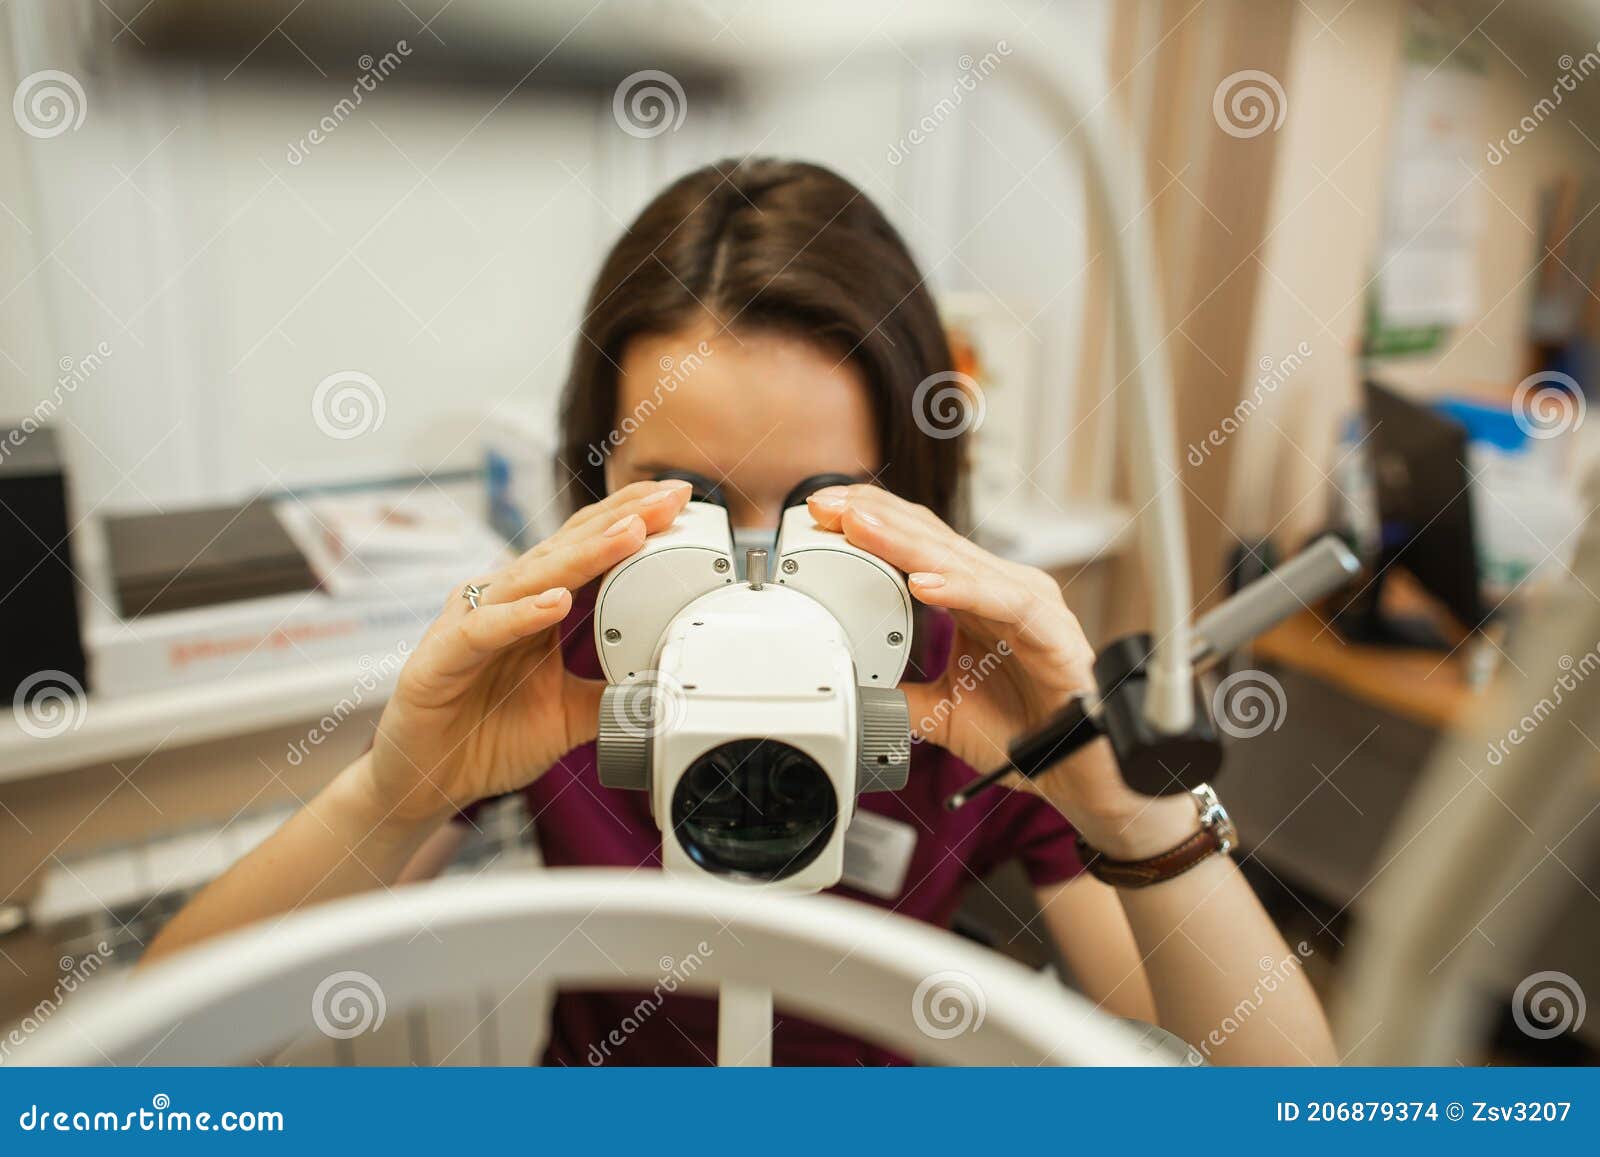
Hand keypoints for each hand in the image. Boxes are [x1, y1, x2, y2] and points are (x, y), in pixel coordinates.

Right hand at [360, 479, 694, 824]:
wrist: (427, 780)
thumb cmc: (486, 736)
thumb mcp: (570, 714)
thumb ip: (613, 694)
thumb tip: (664, 683)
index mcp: (533, 605)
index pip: (587, 549)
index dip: (631, 522)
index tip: (679, 504)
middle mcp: (502, 602)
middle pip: (567, 547)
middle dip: (622, 519)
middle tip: (668, 498)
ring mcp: (470, 623)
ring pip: (531, 578)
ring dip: (583, 555)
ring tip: (630, 534)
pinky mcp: (441, 657)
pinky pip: (483, 629)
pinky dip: (520, 615)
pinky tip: (555, 603)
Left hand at [805, 484, 1194, 857]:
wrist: (1079, 775)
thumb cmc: (1025, 734)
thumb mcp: (940, 712)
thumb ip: (900, 693)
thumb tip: (854, 686)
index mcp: (976, 600)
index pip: (919, 545)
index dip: (872, 524)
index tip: (823, 513)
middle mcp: (1003, 592)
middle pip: (932, 540)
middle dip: (876, 520)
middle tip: (827, 505)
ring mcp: (1029, 607)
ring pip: (961, 562)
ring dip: (905, 544)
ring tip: (861, 528)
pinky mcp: (1052, 635)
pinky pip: (1004, 603)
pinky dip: (961, 591)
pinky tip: (923, 585)